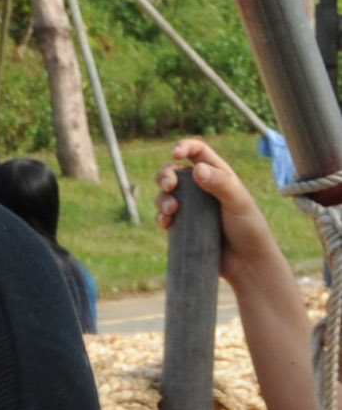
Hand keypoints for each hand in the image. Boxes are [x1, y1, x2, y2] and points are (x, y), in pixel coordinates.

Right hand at [157, 137, 294, 286]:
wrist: (246, 263)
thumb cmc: (249, 229)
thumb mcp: (238, 203)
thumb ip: (220, 183)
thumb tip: (196, 169)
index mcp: (219, 175)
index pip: (198, 153)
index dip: (185, 147)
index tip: (175, 153)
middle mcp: (202, 188)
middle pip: (175, 171)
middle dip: (165, 175)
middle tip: (168, 186)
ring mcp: (191, 208)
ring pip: (165, 194)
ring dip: (162, 199)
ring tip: (171, 211)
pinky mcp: (183, 226)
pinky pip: (163, 216)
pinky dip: (160, 217)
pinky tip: (166, 223)